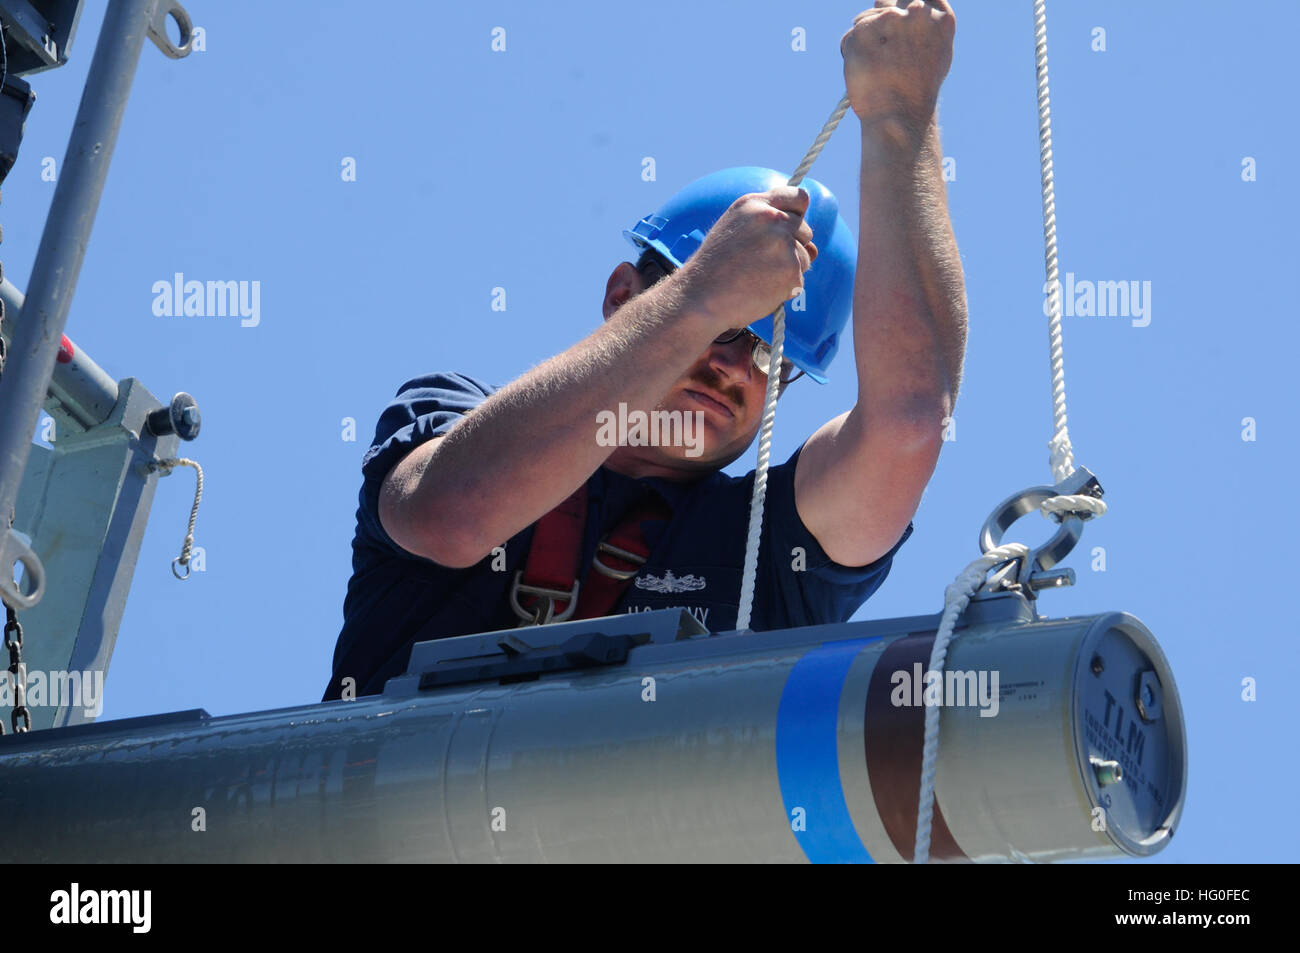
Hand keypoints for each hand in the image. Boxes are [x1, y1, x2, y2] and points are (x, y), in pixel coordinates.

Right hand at [676, 186, 817, 331]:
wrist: (701, 297)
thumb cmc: (714, 268)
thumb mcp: (732, 230)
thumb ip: (767, 225)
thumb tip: (813, 246)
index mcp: (754, 205)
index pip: (798, 197)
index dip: (798, 213)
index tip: (792, 225)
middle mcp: (772, 218)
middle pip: (805, 230)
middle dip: (792, 246)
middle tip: (763, 262)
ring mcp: (783, 243)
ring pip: (805, 256)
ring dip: (789, 269)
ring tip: (758, 277)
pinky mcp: (791, 269)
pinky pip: (800, 278)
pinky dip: (785, 287)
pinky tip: (761, 289)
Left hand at [841, 0, 954, 128]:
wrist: (900, 119)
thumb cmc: (918, 91)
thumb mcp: (937, 52)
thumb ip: (927, 24)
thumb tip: (912, 5)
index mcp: (941, 18)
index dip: (901, 9)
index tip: (896, 27)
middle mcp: (918, 13)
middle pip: (888, 2)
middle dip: (881, 23)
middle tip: (882, 53)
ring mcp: (890, 20)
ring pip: (867, 17)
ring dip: (864, 38)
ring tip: (876, 67)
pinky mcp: (864, 32)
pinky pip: (851, 34)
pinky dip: (851, 51)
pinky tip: (864, 70)